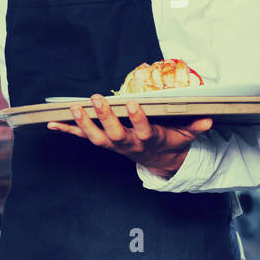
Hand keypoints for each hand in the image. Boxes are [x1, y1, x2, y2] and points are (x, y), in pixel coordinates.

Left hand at [48, 94, 212, 177]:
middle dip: (105, 117)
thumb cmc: (170, 142)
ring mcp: (113, 144)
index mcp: (148, 140)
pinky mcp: (102, 142)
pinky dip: (67, 130)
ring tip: (74, 108)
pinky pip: (82, 137)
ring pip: (96, 137)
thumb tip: (208, 120)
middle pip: (114, 133)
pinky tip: (51, 124)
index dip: (138, 119)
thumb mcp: (185, 136)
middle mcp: (128, 144)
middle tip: (96, 99)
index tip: (134, 103)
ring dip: (83, 123)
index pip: (143, 130)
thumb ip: (194, 128)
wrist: (157, 161)